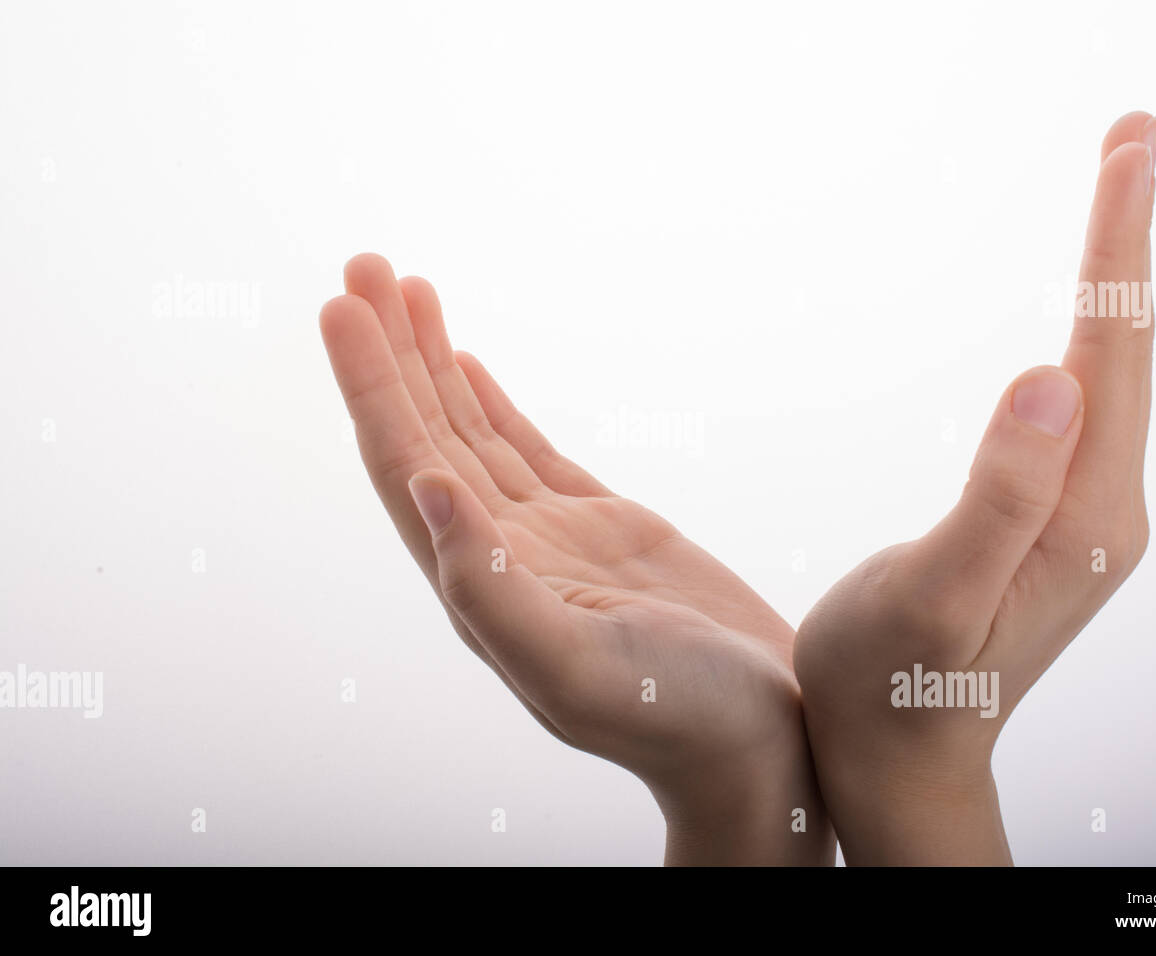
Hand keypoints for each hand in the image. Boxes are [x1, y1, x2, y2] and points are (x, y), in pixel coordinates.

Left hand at [320, 255, 833, 864]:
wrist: (765, 740)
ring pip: (470, 433)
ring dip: (431, 363)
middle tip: (362, 263)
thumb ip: (492, 590)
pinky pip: (524, 450)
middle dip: (390, 352)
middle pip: (425, 435)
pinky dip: (488, 402)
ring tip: (403, 288)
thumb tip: (426, 491)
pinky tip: (462, 363)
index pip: (405, 467)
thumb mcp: (578, 669)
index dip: (372, 387)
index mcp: (480, 587)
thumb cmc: (681, 719)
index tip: (345, 305)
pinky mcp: (599, 529)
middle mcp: (499, 557)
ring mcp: (547, 540)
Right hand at [794, 112, 1155, 863]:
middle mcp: (1104, 508)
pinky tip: (1080, 324)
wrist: (902, 763)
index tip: (1128, 145)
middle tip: (1131, 135)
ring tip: (1115, 196)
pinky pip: (1082, 409)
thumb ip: (999, 495)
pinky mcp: (1053, 522)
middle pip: (1128, 348)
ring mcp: (1084, 517)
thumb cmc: (894, 689)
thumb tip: (1050, 376)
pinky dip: (1087, 337)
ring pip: (1110, 374)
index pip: (1112, 350)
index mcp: (1084, 515)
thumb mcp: (934, 596)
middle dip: (1129, 234)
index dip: (1118, 242)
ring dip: (1114, 278)